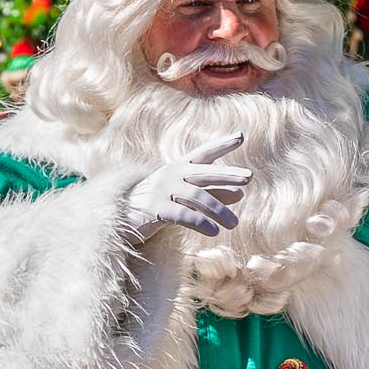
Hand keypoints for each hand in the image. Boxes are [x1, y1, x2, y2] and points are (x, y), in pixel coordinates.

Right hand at [124, 131, 252, 239]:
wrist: (119, 216)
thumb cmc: (155, 205)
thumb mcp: (184, 197)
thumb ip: (211, 194)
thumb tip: (240, 194)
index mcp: (177, 168)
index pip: (202, 154)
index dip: (221, 145)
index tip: (240, 136)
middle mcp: (171, 175)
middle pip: (204, 173)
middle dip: (227, 174)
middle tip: (249, 176)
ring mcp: (162, 190)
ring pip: (197, 197)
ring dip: (219, 211)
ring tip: (234, 224)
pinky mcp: (156, 208)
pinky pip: (183, 215)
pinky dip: (201, 223)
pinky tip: (214, 232)